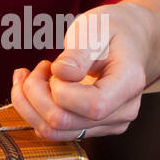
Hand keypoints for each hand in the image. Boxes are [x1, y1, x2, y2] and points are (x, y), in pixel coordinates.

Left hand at [9, 4, 148, 140]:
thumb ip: (79, 51)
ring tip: (30, 76)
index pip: (94, 106)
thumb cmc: (111, 31)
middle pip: (66, 122)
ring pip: (54, 131)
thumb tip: (62, 73)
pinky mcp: (92, 128)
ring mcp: (109, 123)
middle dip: (37, 94)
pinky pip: (55, 131)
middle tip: (38, 67)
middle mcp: (123, 110)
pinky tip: (36, 87)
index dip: (61, 91)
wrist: (127, 41)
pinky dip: (35, 111)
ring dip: (30, 104)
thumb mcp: (95, 28)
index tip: (54, 66)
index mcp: (129, 83)